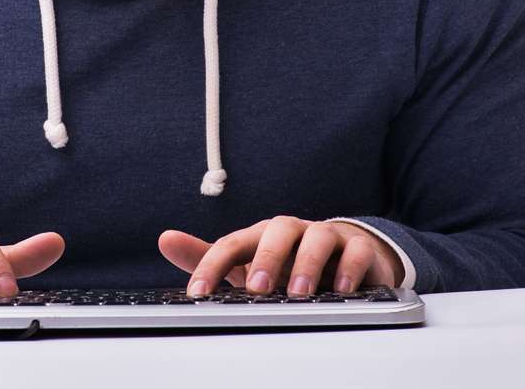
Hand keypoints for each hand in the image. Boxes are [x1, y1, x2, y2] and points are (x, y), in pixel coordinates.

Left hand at [159, 217, 402, 296]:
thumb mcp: (248, 262)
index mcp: (263, 234)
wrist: (347, 253)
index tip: (198, 293)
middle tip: (256, 289)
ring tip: (299, 293)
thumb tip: (165, 239)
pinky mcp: (359, 249)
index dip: (212, 266)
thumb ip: (208, 256)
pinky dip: (349, 269)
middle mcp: (294, 230)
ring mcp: (328, 236)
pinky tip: (340, 289)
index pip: (233, 243)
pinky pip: (356, 252)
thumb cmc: (290, 260)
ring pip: (318, 237)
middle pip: (278, 231)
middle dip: (266, 259)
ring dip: (307, 263)